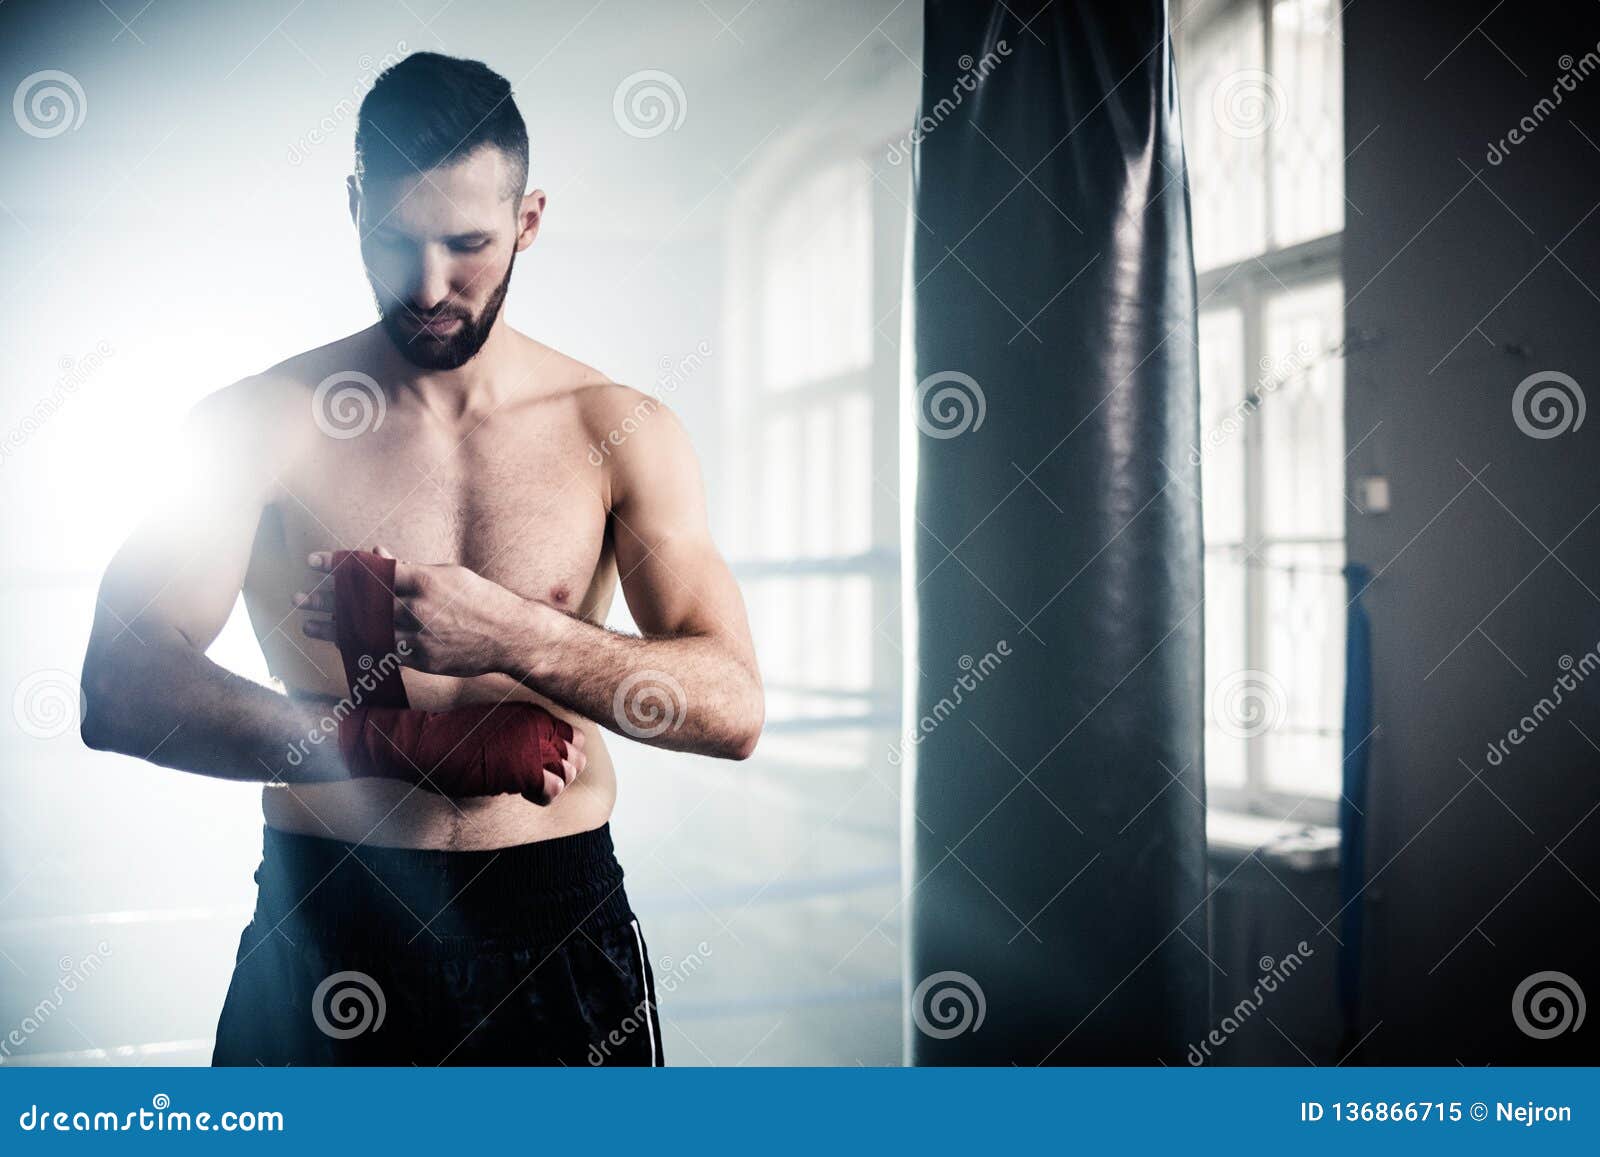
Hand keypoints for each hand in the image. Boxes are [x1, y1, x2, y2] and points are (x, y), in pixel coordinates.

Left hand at [297, 545, 528, 677]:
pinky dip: (359, 645)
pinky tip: (340, 642)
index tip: (312, 562)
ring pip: (365, 630)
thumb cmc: (481, 599)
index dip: (337, 566)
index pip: (370, 569)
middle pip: (361, 603)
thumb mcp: (448, 574)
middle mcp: (418, 607)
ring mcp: (419, 635)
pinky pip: (382, 651)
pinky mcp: (422, 658)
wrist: (511, 636)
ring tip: (307, 623)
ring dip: (332, 627)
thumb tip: (377, 553)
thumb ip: (409, 567)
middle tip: (299, 599)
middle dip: (326, 600)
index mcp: (424, 579)